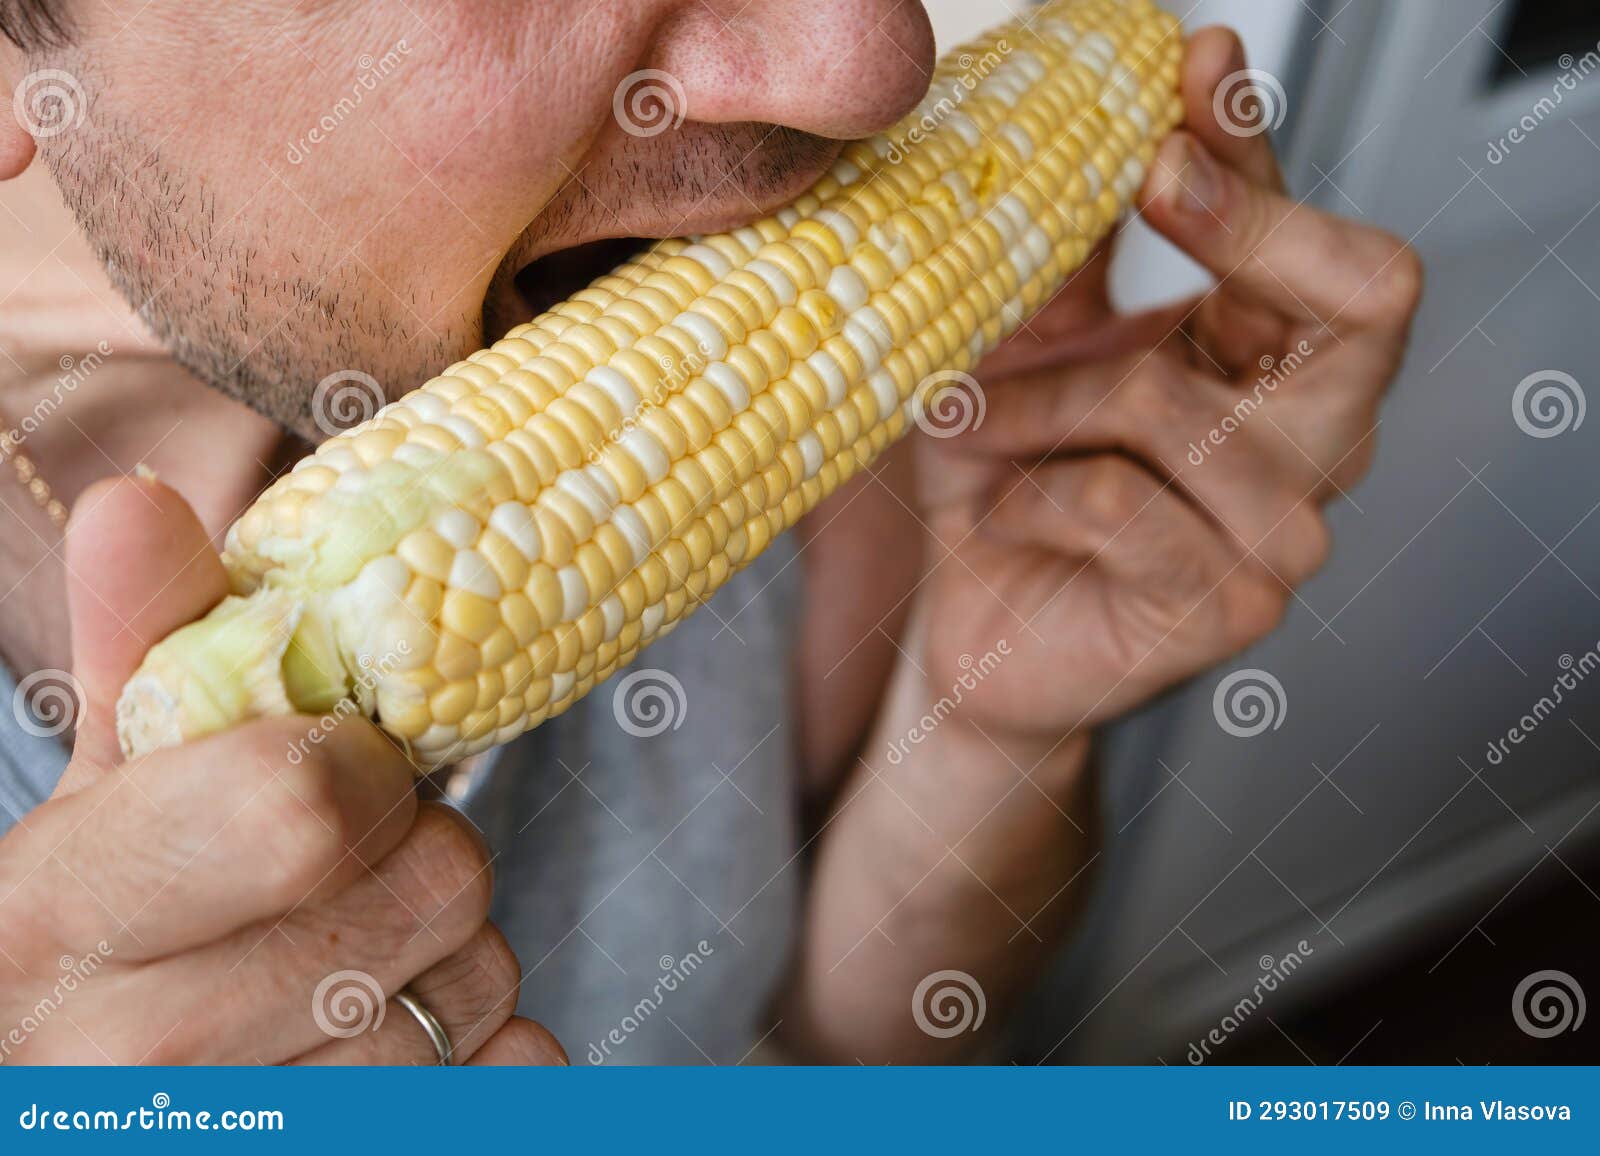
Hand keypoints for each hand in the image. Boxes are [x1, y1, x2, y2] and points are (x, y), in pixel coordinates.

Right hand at [0, 478, 563, 1064]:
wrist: (84, 1087)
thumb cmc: (111, 940)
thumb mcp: (109, 795)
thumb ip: (142, 652)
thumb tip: (137, 499)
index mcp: (61, 917)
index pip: (303, 809)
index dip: (358, 774)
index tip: (334, 776)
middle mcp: (140, 1060)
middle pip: (434, 892)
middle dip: (422, 859)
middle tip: (352, 877)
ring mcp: (253, 1131)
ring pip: (479, 987)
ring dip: (454, 959)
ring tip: (356, 969)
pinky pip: (522, 1078)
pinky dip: (494, 1050)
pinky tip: (395, 1040)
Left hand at [911, 28, 1422, 745]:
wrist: (976, 618)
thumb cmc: (1011, 478)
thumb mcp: (1034, 339)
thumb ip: (1077, 237)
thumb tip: (1105, 97)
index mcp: (1283, 364)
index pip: (1328, 242)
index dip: (1265, 155)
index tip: (1193, 68)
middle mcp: (1314, 444)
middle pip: (1367, 305)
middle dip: (1244, 223)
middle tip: (1140, 172)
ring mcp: (1284, 535)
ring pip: (1175, 403)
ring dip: (1042, 395)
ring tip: (965, 410)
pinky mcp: (1225, 608)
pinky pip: (1114, 500)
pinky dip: (1028, 488)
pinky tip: (1000, 511)